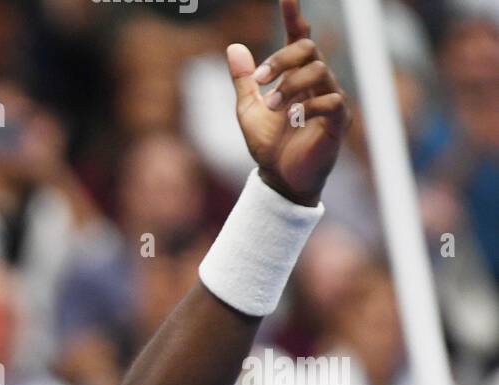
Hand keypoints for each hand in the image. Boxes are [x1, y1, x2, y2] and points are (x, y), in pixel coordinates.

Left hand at [227, 0, 350, 205]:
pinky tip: (293, 118)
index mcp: (295, 77)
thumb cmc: (268, 145)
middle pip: (309, 48)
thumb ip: (243, 80)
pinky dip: (309, 106)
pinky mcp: (339, 122)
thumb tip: (233, 47)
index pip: (299, 39)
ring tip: (272, 106)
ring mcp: (331, 99)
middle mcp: (316, 83)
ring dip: (290, 85)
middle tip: (260, 79)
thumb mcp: (247, 110)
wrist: (279, 179)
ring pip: (319, 70)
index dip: (294, 17)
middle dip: (282, 58)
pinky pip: (332, 100)